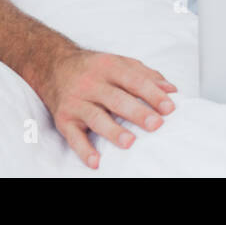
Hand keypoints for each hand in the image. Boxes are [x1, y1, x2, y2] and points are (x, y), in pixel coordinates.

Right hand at [35, 43, 177, 168]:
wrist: (53, 66)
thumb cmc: (95, 67)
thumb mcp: (120, 62)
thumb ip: (146, 75)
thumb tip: (172, 90)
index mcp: (109, 67)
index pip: (134, 81)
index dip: (152, 94)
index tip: (170, 108)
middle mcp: (91, 83)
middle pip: (116, 99)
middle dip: (137, 113)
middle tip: (156, 125)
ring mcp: (76, 102)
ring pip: (95, 117)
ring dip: (112, 131)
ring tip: (130, 142)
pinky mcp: (63, 119)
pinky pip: (73, 137)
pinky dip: (84, 150)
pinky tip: (96, 161)